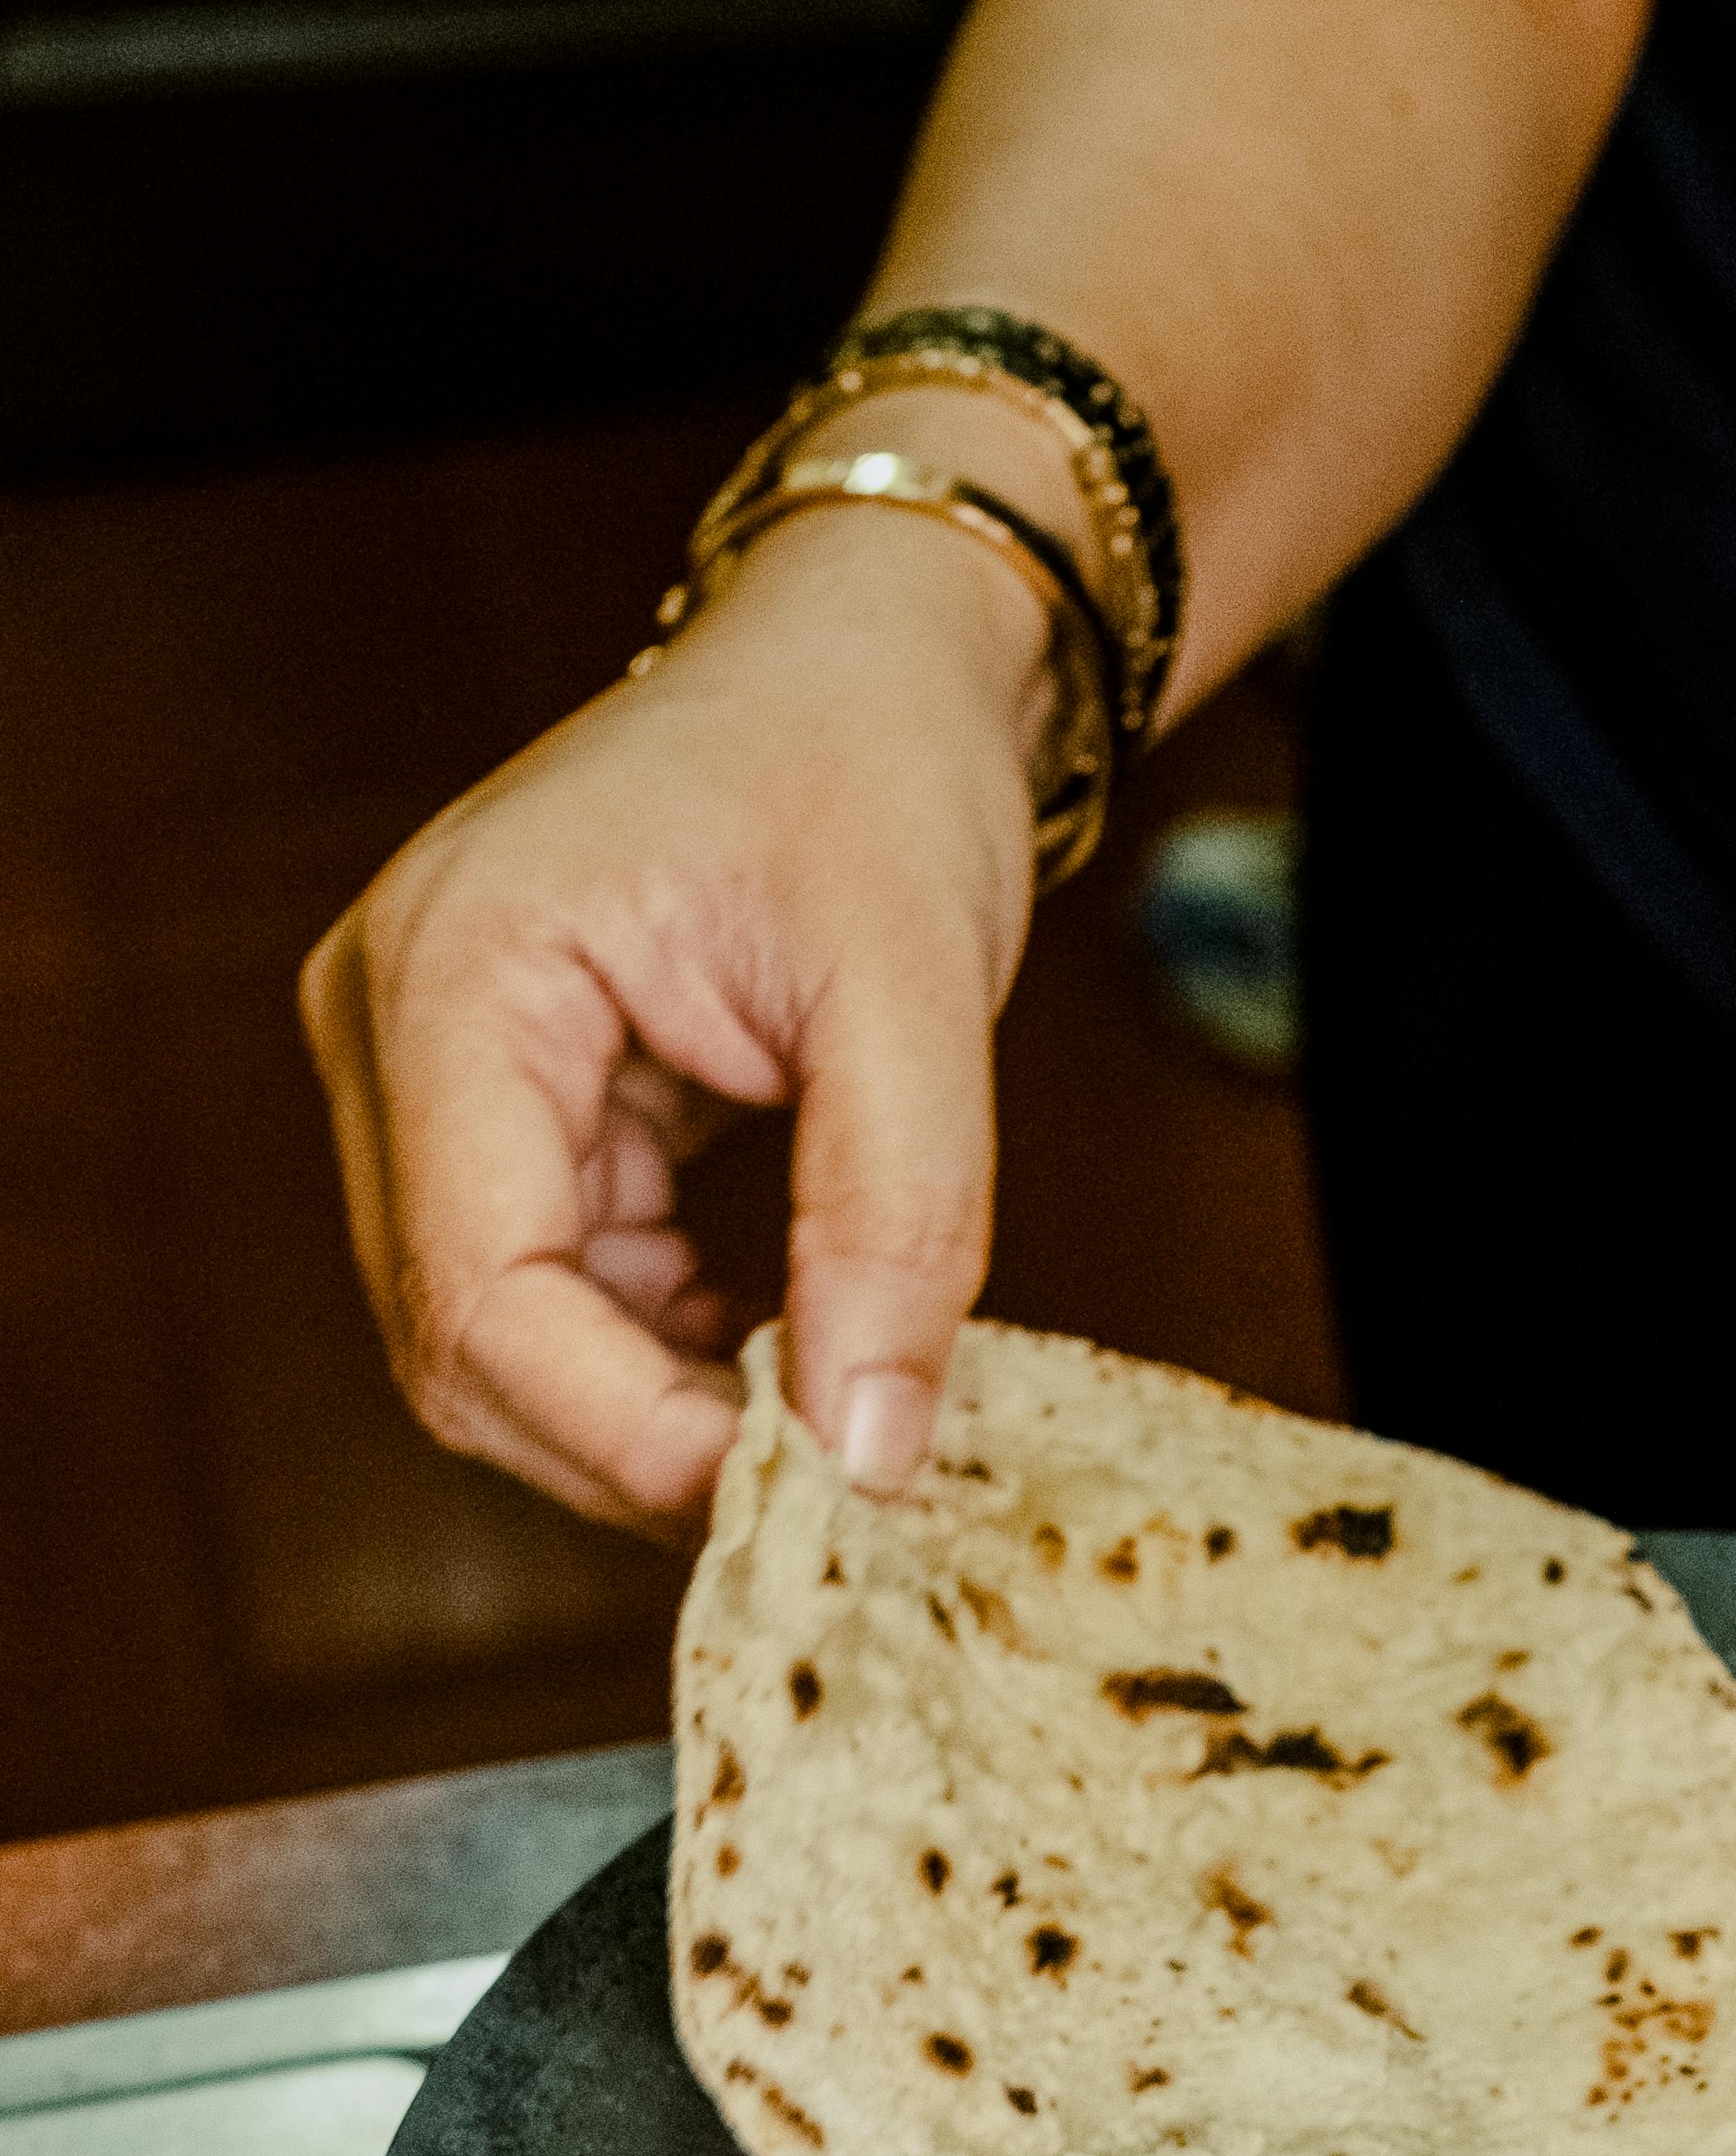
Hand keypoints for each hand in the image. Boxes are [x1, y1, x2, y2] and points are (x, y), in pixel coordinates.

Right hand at [300, 497, 1048, 1535]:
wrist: (866, 666)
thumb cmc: (875, 766)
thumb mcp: (921, 984)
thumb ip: (900, 1223)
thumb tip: (869, 1453)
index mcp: (456, 971)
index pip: (479, 1287)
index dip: (630, 1431)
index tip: (807, 1489)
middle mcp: (394, 1034)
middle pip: (464, 1347)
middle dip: (645, 1447)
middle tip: (842, 1483)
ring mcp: (429, 1086)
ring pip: (502, 1351)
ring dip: (660, 1419)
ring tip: (835, 1415)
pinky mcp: (497, 1126)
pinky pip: (555, 1307)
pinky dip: (669, 1364)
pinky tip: (790, 1347)